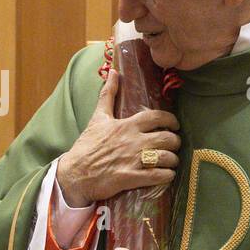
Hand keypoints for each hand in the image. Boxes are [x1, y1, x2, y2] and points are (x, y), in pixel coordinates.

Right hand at [56, 65, 179, 206]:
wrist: (74, 173)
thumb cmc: (87, 145)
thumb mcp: (98, 118)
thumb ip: (108, 94)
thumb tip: (113, 71)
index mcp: (126, 125)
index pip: (158, 117)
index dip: (171, 120)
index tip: (174, 125)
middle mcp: (133, 141)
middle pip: (167, 138)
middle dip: (175, 142)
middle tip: (172, 145)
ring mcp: (132, 160)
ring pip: (166, 157)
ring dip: (173, 160)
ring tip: (170, 161)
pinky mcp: (131, 178)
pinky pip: (158, 176)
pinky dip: (167, 175)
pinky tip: (166, 174)